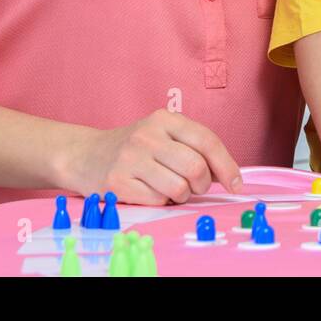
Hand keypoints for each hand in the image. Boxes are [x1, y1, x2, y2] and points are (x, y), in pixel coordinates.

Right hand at [62, 109, 242, 204]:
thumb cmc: (135, 148)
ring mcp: (130, 158)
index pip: (207, 141)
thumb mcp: (164, 135)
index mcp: (165, 119)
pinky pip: (157, 200)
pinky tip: (150, 191)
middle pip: (196, 167)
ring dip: (182, 195)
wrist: (84, 155)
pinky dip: (162, 201)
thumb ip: (194, 148)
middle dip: (202, 184)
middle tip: (194, 186)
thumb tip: (227, 175)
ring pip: (179, 187)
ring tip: (171, 188)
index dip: (227, 165)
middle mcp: (148, 135)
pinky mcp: (117, 182)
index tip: (236, 184)